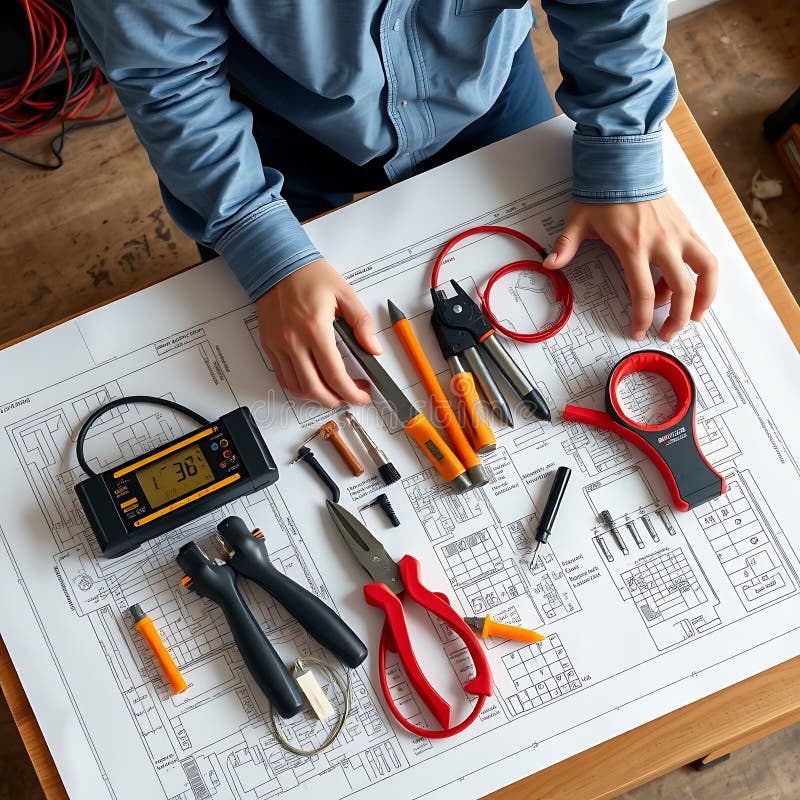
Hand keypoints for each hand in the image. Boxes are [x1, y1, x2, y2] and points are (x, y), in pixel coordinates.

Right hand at [256, 259, 379, 405]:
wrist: (277, 263)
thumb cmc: (309, 274)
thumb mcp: (345, 293)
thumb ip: (362, 323)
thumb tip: (373, 348)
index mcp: (315, 329)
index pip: (335, 375)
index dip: (351, 392)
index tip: (362, 394)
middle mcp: (294, 341)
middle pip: (314, 389)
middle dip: (335, 400)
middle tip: (350, 396)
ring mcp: (279, 345)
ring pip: (296, 388)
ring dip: (316, 397)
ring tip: (332, 391)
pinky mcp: (269, 345)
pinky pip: (283, 377)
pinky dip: (299, 386)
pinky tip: (312, 381)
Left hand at [543, 196, 717, 341]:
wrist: (624, 162)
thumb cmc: (603, 193)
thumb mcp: (579, 221)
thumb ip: (565, 246)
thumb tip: (549, 265)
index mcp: (632, 246)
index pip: (642, 291)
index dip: (641, 317)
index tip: (637, 332)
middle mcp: (661, 242)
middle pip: (682, 288)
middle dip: (678, 317)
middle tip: (667, 333)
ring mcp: (679, 233)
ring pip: (706, 270)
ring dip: (706, 297)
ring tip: (697, 316)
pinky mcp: (688, 226)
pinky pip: (707, 254)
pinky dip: (707, 275)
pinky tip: (698, 288)